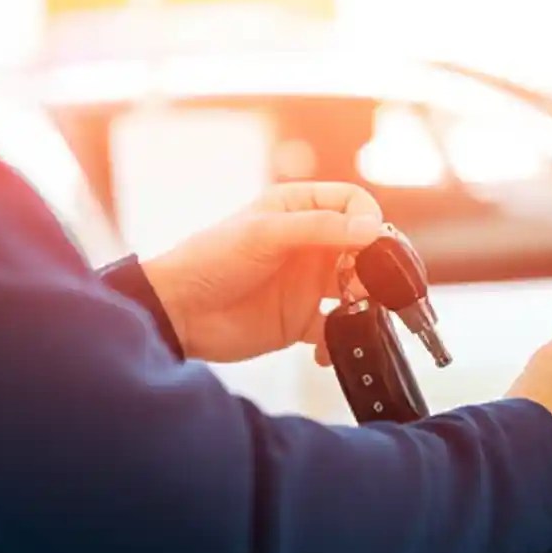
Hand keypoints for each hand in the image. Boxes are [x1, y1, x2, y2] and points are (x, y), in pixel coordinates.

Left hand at [144, 183, 382, 362]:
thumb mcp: (265, 234)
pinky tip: (327, 349)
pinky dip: (341, 339)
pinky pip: (336, 329)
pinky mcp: (300, 321)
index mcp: (297, 210)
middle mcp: (308, 245)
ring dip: (365, 302)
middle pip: (362, 248)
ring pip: (356, 289)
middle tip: (367, 284)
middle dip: (374, 266)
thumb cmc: (210, 260)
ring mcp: (306, 284)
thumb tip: (372, 229)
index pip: (351, 203)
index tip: (370, 242)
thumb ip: (320, 229)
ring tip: (355, 313)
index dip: (367, 219)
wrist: (176, 313)